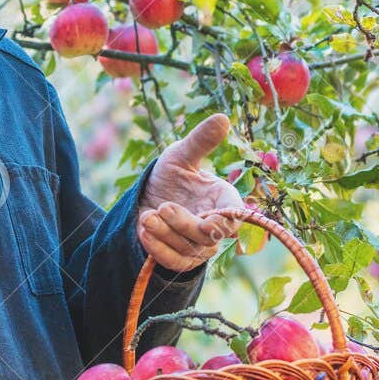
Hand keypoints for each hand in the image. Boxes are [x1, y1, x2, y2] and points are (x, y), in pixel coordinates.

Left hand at [136, 113, 244, 271]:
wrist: (148, 197)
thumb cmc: (172, 175)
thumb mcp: (181, 155)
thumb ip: (201, 141)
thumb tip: (222, 118)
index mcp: (224, 201)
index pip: (234, 217)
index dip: (224, 220)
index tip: (207, 216)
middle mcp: (215, 227)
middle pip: (208, 236)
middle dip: (185, 224)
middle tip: (163, 207)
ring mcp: (199, 246)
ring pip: (188, 249)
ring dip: (166, 234)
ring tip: (147, 216)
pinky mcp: (180, 259)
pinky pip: (173, 262)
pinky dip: (158, 249)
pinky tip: (144, 232)